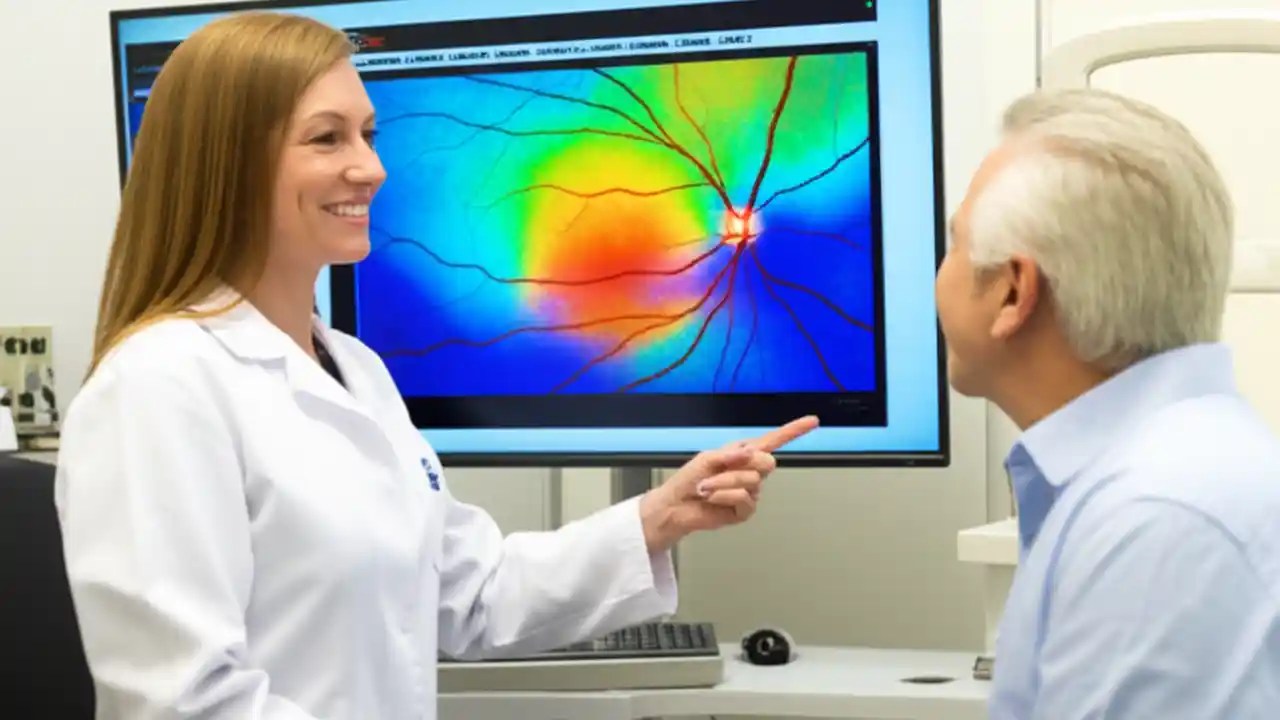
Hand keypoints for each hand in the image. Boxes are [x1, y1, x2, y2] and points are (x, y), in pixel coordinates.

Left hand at [638, 415, 818, 553]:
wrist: (676, 505)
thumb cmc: (689, 479)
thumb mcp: (708, 458)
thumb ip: (731, 455)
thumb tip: (752, 455)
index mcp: (742, 454)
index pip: (772, 441)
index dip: (793, 431)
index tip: (813, 421)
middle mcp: (750, 471)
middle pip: (767, 462)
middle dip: (743, 465)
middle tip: (719, 469)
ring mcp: (750, 492)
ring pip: (751, 481)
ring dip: (724, 482)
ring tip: (706, 488)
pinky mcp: (745, 510)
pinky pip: (743, 498)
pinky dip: (724, 496)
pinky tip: (711, 498)